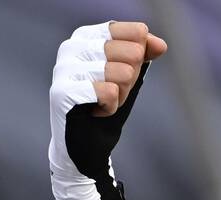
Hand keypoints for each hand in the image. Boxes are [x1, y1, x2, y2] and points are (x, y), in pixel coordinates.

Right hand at [48, 21, 167, 199]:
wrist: (87, 148)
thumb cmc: (105, 108)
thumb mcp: (131, 79)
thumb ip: (143, 56)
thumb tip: (159, 43)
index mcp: (86, 37)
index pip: (126, 30)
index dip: (139, 53)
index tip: (130, 70)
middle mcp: (71, 47)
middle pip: (130, 53)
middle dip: (132, 79)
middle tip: (116, 93)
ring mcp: (63, 69)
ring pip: (121, 73)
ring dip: (122, 95)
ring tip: (106, 102)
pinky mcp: (62, 92)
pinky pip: (108, 92)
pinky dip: (111, 107)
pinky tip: (98, 112)